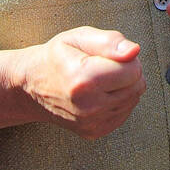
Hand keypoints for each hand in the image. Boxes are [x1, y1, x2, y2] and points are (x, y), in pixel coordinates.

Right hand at [19, 27, 145, 139]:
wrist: (32, 86)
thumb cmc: (56, 57)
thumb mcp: (78, 37)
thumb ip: (109, 41)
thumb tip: (134, 51)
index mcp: (83, 79)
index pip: (134, 70)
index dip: (127, 58)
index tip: (109, 55)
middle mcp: (88, 106)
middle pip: (137, 86)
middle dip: (128, 71)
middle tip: (104, 65)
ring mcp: (91, 123)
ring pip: (133, 100)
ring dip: (124, 86)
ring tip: (100, 78)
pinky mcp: (95, 132)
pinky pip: (125, 113)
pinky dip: (118, 100)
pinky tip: (100, 93)